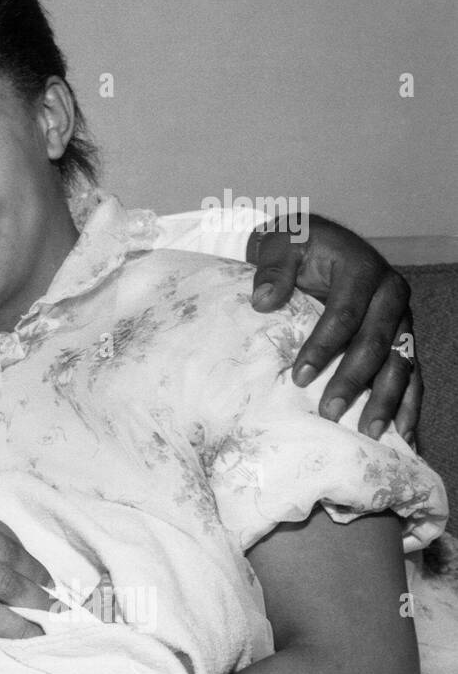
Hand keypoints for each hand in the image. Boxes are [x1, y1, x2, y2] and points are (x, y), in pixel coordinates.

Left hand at [247, 217, 419, 439]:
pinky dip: (408, 400)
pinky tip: (404, 432)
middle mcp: (391, 294)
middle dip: (354, 381)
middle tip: (330, 412)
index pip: (344, 315)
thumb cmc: (294, 245)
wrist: (314, 241)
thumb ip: (272, 268)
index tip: (299, 377)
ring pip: (401, 361)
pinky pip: (411, 369)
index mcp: (363, 270)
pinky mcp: (403, 336)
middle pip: (376, 343)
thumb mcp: (280, 243)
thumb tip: (263, 300)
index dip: (323, 347)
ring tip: (370, 432)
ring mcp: (401, 317)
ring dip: (387, 399)